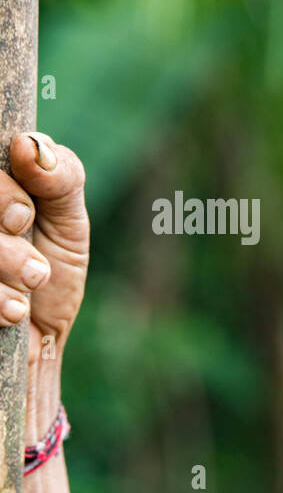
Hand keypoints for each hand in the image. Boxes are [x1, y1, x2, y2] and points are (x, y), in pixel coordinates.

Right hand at [0, 132, 88, 435]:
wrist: (34, 347)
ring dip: (4, 261)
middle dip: (6, 215)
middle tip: (33, 252)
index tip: (28, 213)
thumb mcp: (67, 223)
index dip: (5, 187)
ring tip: (31, 284)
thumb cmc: (48, 278)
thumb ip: (61, 177)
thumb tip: (29, 145)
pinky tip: (13, 312)